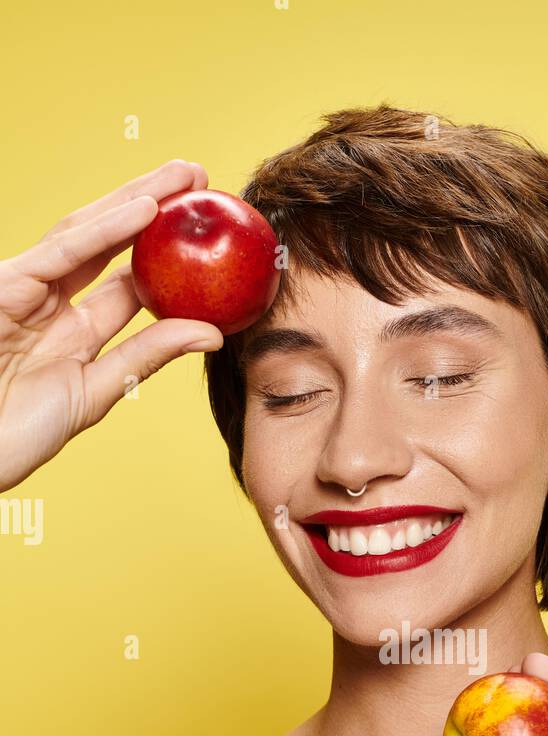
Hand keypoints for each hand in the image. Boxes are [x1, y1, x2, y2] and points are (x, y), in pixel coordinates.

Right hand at [0, 159, 223, 489]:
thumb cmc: (20, 432)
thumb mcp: (96, 390)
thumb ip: (147, 357)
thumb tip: (214, 334)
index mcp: (74, 330)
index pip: (126, 279)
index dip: (167, 253)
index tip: (209, 232)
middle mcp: (51, 302)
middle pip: (107, 241)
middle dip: (152, 204)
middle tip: (200, 179)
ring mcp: (27, 289)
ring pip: (87, 232)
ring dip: (136, 198)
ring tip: (185, 177)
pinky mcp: (5, 286)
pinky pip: (62, 252)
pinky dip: (104, 229)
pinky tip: (145, 208)